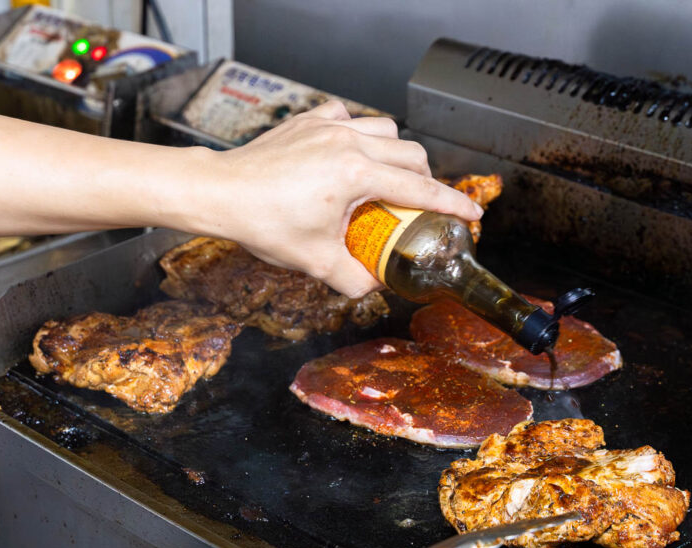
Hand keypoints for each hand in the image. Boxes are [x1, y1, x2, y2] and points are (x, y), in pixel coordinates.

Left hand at [199, 101, 483, 297]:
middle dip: (425, 179)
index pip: (421, 191)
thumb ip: (355, 279)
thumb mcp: (316, 263)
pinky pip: (349, 117)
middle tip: (419, 205)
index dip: (452, 205)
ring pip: (385, 129)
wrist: (220, 194)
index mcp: (357, 176)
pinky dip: (358, 132)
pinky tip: (349, 152)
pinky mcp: (308, 121)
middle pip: (411, 154)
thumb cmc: (264, 224)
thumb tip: (376, 287)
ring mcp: (328, 127)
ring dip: (395, 153)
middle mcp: (349, 144)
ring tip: (387, 178)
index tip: (472, 214)